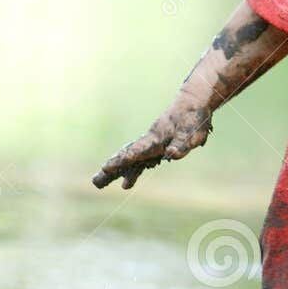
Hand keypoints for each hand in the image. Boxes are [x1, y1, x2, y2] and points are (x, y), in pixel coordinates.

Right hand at [92, 92, 212, 190]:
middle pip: (126, 156)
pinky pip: (140, 162)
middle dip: (111, 168)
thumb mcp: (191, 132)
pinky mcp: (155, 148)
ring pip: (129, 160)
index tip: (108, 166)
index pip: (138, 150)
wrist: (190, 103)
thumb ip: (181, 144)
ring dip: (115, 171)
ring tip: (98, 183)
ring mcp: (150, 145)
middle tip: (95, 181)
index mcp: (156, 138)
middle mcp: (149, 142)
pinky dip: (131, 172)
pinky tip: (126, 184)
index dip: (125, 159)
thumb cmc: (192, 118)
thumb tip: (172, 155)